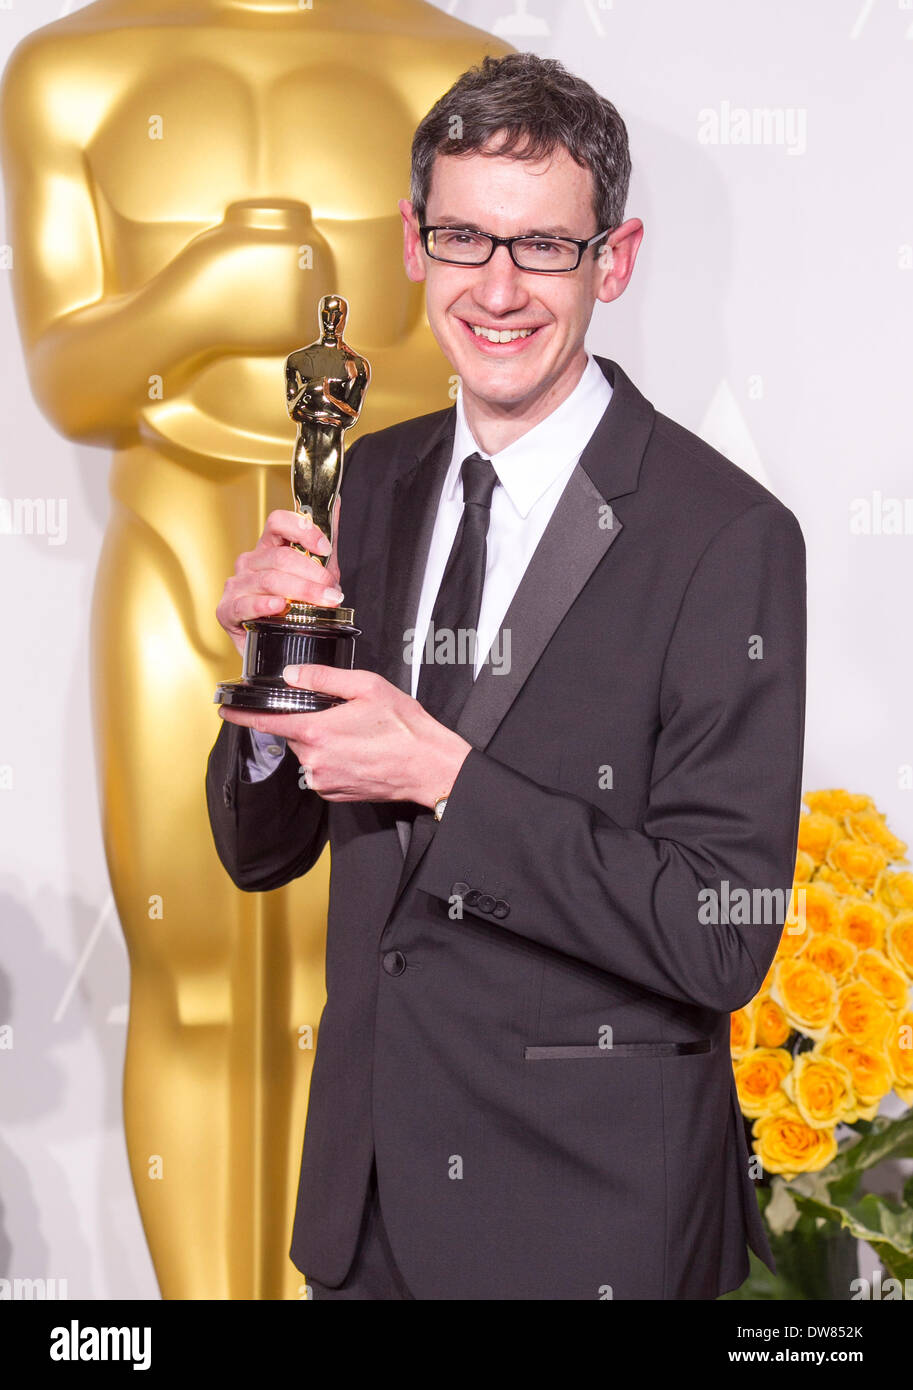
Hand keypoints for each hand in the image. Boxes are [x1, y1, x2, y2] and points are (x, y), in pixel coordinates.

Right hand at [216, 501, 342, 657]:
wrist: (281, 645)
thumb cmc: (296, 607)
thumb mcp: (318, 572)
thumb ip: (327, 539)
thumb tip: (336, 502)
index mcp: (269, 548)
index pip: (278, 522)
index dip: (302, 530)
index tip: (324, 548)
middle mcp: (250, 562)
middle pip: (280, 557)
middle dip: (312, 574)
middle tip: (332, 591)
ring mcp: (237, 585)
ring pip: (269, 580)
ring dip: (300, 592)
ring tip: (321, 602)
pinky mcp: (227, 610)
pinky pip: (244, 604)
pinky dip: (263, 604)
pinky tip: (278, 607)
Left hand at [218, 665, 471, 807]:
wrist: (429, 767)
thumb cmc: (405, 727)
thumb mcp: (366, 686)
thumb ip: (324, 678)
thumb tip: (293, 675)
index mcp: (317, 731)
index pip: (266, 722)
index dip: (242, 715)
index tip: (226, 709)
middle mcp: (314, 761)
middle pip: (294, 734)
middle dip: (309, 721)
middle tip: (343, 715)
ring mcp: (323, 781)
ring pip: (308, 753)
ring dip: (323, 740)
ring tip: (358, 734)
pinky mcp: (334, 794)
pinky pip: (321, 770)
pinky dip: (332, 758)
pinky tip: (358, 751)